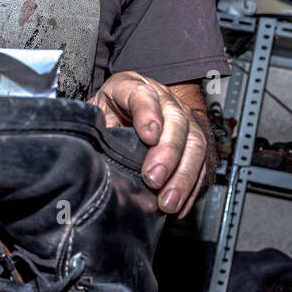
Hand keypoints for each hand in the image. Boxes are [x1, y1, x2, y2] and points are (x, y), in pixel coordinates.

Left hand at [90, 71, 212, 215]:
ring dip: (183, 176)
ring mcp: (184, 118)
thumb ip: (94, 128)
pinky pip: (202, 163)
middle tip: (154, 179)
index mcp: (132, 86)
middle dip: (168, 154)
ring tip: (168, 201)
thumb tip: (90, 154)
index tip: (148, 136)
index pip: (143, 95)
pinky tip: (179, 205)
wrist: (128, 106)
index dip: (147, 114)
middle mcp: (164, 99)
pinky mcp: (194, 140)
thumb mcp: (94, 113)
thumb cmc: (108, 112)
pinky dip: (191, 187)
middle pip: (177, 122)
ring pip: (194, 144)